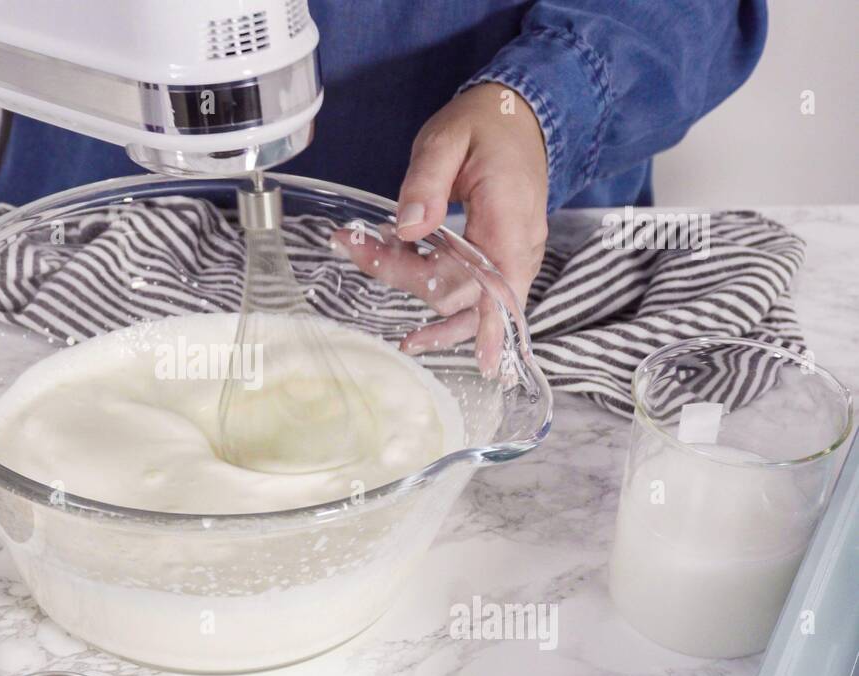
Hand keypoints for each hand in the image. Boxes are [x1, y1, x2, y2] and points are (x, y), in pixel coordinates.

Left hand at [333, 83, 547, 373]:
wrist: (518, 114)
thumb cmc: (485, 124)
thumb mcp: (448, 139)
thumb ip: (426, 182)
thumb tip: (408, 228)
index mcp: (510, 216)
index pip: (502, 282)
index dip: (495, 326)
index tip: (488, 363)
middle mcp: (518, 245)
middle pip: (461, 290)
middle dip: (403, 276)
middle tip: (355, 244)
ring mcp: (510, 255)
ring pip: (459, 294)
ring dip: (410, 281)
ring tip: (365, 253)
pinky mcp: (497, 257)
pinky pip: (465, 286)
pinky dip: (427, 281)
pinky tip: (396, 265)